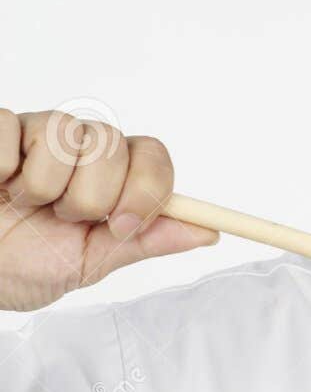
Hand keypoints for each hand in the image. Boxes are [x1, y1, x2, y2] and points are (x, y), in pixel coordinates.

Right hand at [0, 108, 217, 312]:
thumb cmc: (22, 263)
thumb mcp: (90, 262)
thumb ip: (145, 240)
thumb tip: (208, 230)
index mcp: (111, 177)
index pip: (151, 155)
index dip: (144, 188)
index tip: (122, 225)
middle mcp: (79, 148)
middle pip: (112, 143)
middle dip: (88, 196)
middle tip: (60, 217)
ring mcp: (35, 133)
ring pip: (63, 132)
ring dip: (42, 185)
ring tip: (21, 204)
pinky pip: (10, 128)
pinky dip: (1, 168)